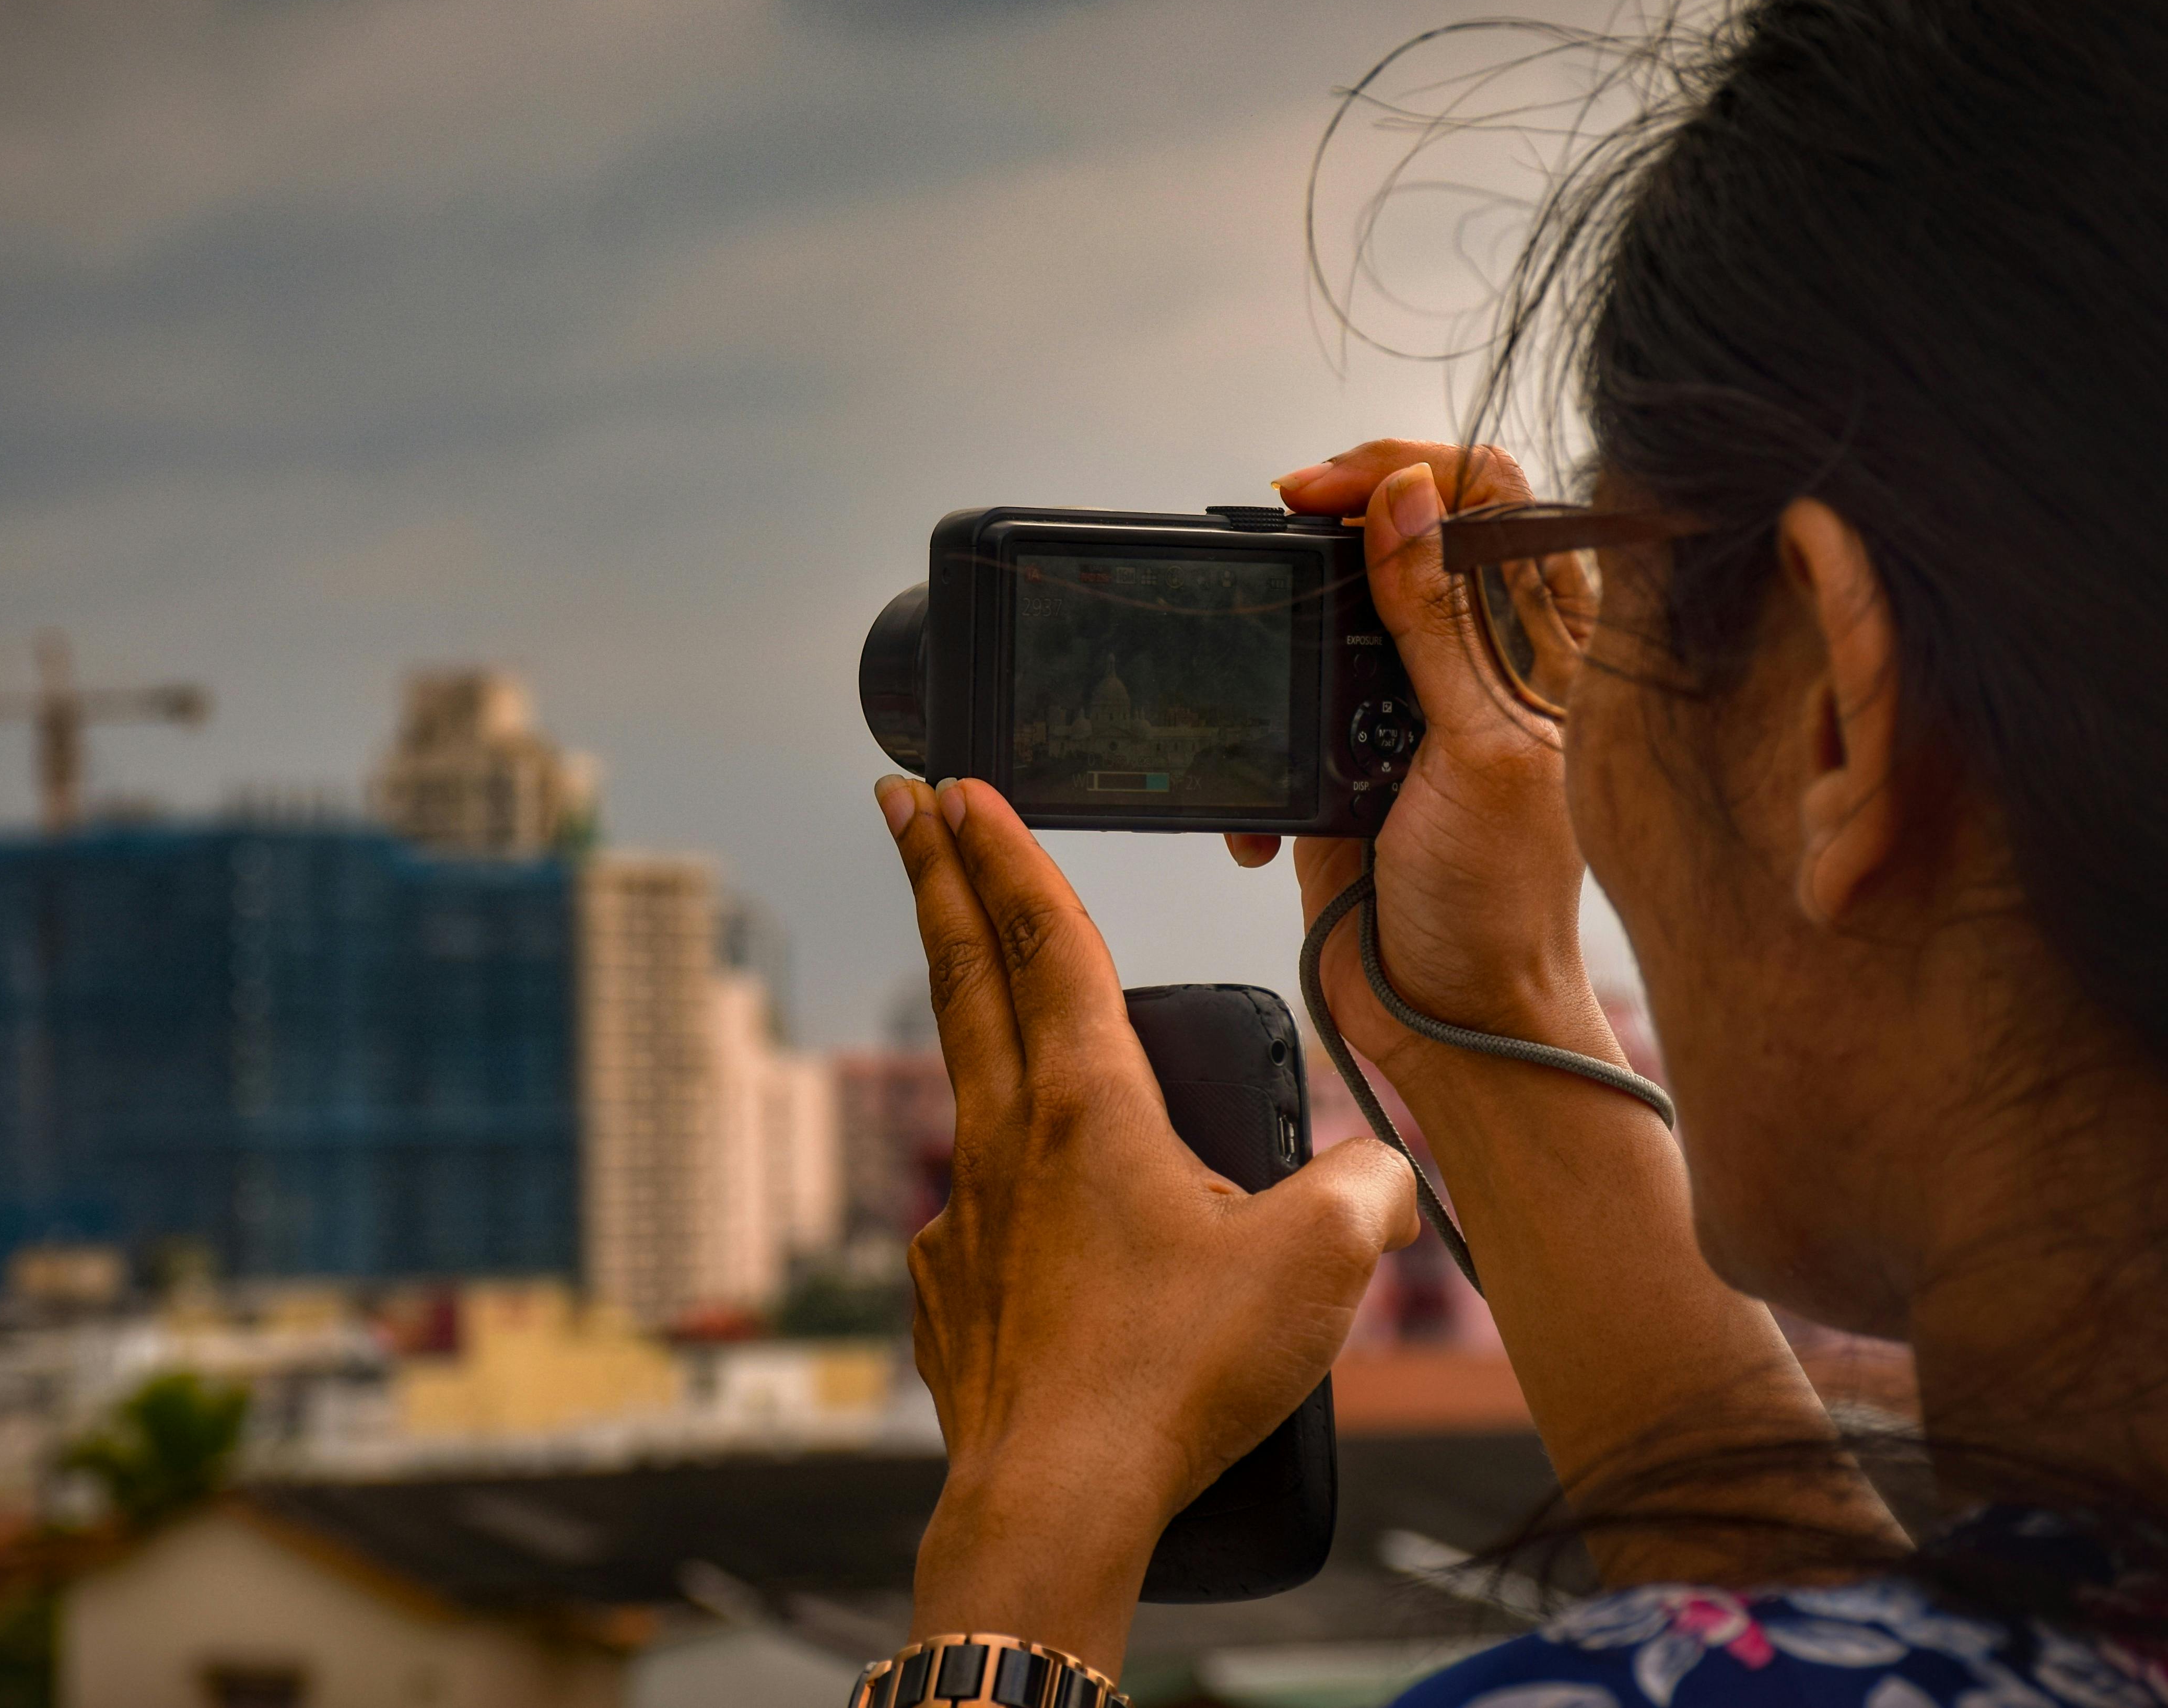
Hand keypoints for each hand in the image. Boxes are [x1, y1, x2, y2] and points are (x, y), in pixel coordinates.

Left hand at [877, 773, 1418, 1674]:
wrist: (1056, 1498)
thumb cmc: (1175, 1377)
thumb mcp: (1315, 1266)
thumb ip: (1365, 1191)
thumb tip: (1380, 1178)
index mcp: (1087, 1109)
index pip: (1047, 945)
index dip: (1008, 852)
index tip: (959, 785)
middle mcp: (1007, 1144)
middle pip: (968, 978)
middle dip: (940, 876)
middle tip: (903, 800)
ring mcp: (964, 1218)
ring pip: (966, 1085)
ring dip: (968, 1014)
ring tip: (983, 990)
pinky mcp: (953, 1292)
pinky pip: (974, 1209)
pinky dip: (998, 1180)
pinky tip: (1028, 1213)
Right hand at [1230, 440, 1618, 1077]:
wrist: (1445, 1018)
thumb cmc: (1497, 902)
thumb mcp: (1477, 750)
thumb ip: (1439, 622)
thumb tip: (1408, 498)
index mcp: (1545, 642)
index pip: (1490, 497)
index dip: (1412, 471)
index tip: (1334, 488)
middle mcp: (1480, 657)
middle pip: (1402, 531)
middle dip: (1332, 526)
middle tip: (1278, 523)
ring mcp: (1408, 702)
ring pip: (1334, 605)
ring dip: (1285, 626)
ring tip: (1259, 643)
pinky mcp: (1344, 753)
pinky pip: (1287, 698)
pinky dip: (1262, 729)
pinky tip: (1269, 791)